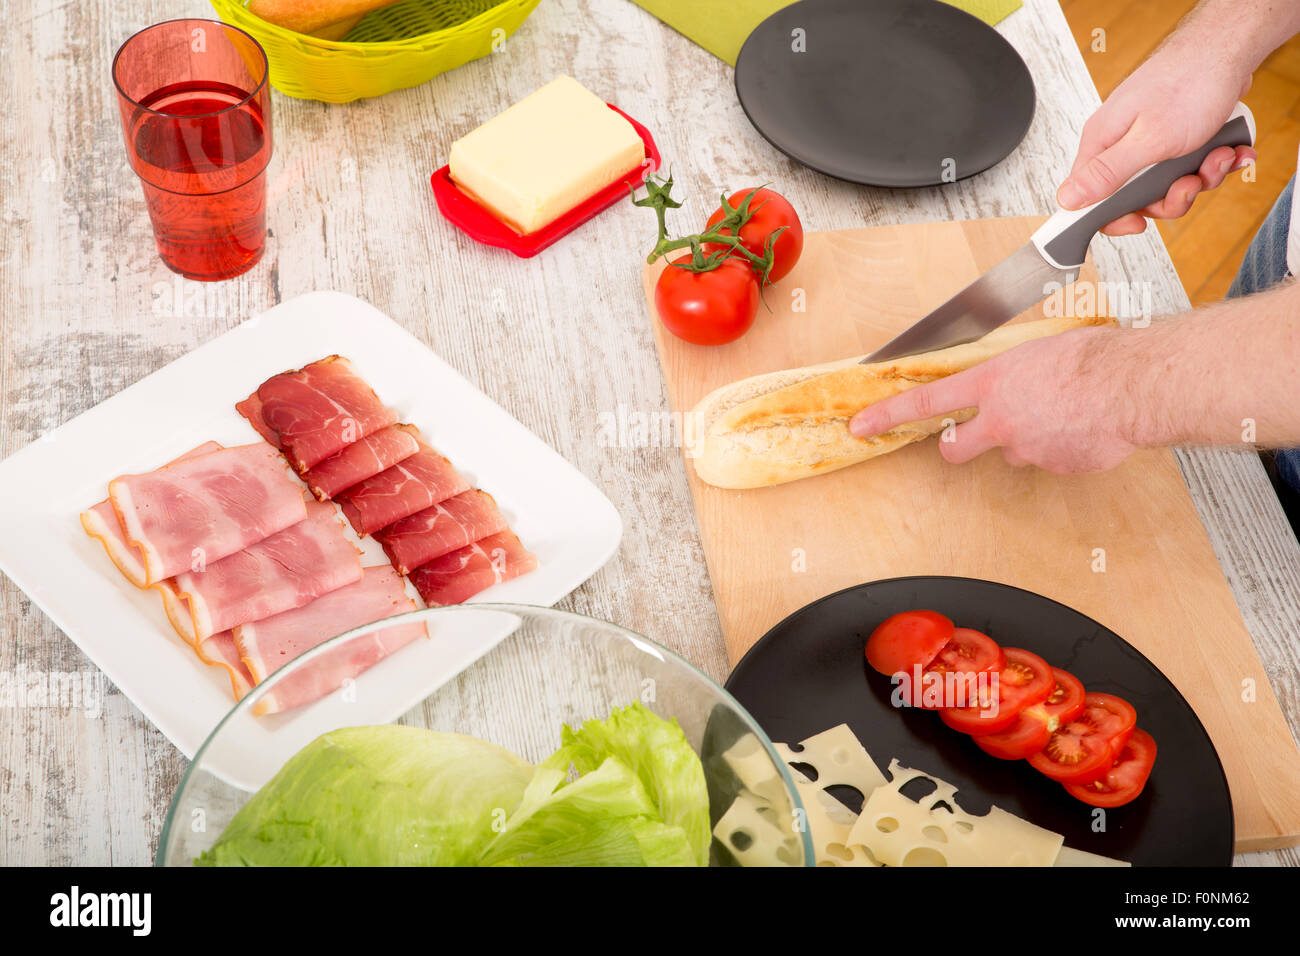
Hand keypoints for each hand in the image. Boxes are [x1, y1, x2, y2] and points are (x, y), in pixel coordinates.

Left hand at [847, 327, 1137, 473]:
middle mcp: (1001, 420)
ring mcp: (1026, 448)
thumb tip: (1005, 377)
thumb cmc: (1093, 358)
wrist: (1133, 386)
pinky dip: (1059, 447)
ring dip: (1024, 440)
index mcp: (991, 383)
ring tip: (1059, 415)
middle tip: (971, 436)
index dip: (887, 415)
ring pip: (1010, 452)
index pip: (925, 401)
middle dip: (957, 445)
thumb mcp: (1037, 350)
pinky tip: (1081, 427)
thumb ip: (1010, 371)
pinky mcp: (1054, 467)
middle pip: (955, 448)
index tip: (862, 425)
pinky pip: (1048, 459)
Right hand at [1058, 42, 1255, 235]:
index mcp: (1104, 143)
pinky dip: (1213, 162)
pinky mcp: (1175, 136)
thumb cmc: (1188, 83)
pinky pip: (1188, 166)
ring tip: (1217, 155)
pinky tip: (1228, 149)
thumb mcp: (1147, 139)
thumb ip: (1107, 173)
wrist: (1227, 49)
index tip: (1138, 223)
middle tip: (1190, 182)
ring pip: (1168, 184)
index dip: (1113, 217)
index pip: (1089, 198)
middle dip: (1171, 196)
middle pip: (1136, 197)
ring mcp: (1149, 139)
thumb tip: (1067, 199)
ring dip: (1200, 177)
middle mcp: (1122, 142)